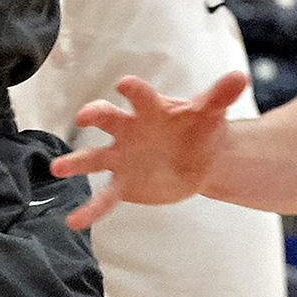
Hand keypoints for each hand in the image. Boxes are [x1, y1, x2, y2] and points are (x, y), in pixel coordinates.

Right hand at [52, 72, 249, 229]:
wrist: (200, 157)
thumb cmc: (199, 128)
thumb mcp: (210, 113)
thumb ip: (220, 96)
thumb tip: (240, 76)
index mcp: (150, 108)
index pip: (139, 95)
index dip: (132, 89)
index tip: (124, 85)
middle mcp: (129, 129)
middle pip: (107, 118)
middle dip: (95, 115)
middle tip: (83, 117)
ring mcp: (122, 157)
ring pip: (93, 158)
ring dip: (75, 163)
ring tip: (57, 169)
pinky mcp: (124, 183)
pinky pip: (104, 197)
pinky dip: (89, 209)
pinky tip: (73, 221)